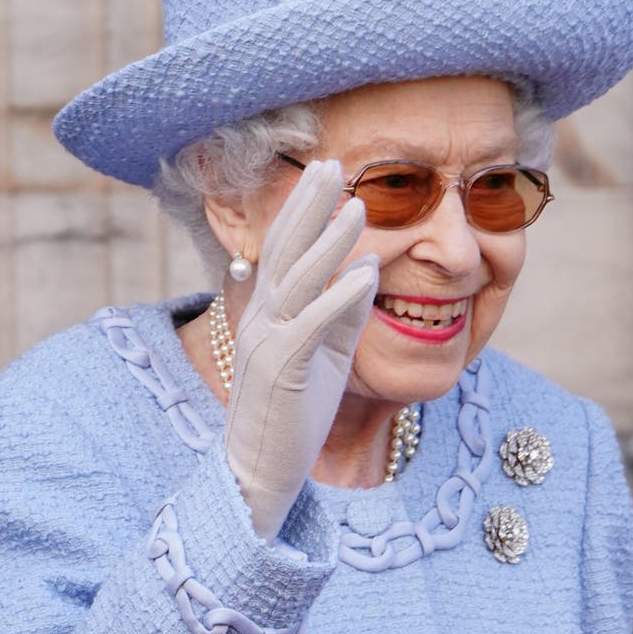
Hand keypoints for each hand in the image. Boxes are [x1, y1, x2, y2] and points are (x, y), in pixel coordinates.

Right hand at [224, 159, 377, 540]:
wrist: (263, 470)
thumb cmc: (295, 414)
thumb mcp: (327, 355)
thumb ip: (344, 312)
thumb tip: (370, 267)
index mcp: (269, 312)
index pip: (285, 249)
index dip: (305, 208)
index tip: (327, 171)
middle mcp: (262, 319)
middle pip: (285, 250)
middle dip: (309, 205)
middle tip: (333, 163)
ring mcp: (269, 343)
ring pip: (298, 280)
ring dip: (330, 240)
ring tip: (359, 206)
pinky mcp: (285, 371)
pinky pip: (313, 326)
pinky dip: (339, 296)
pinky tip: (366, 272)